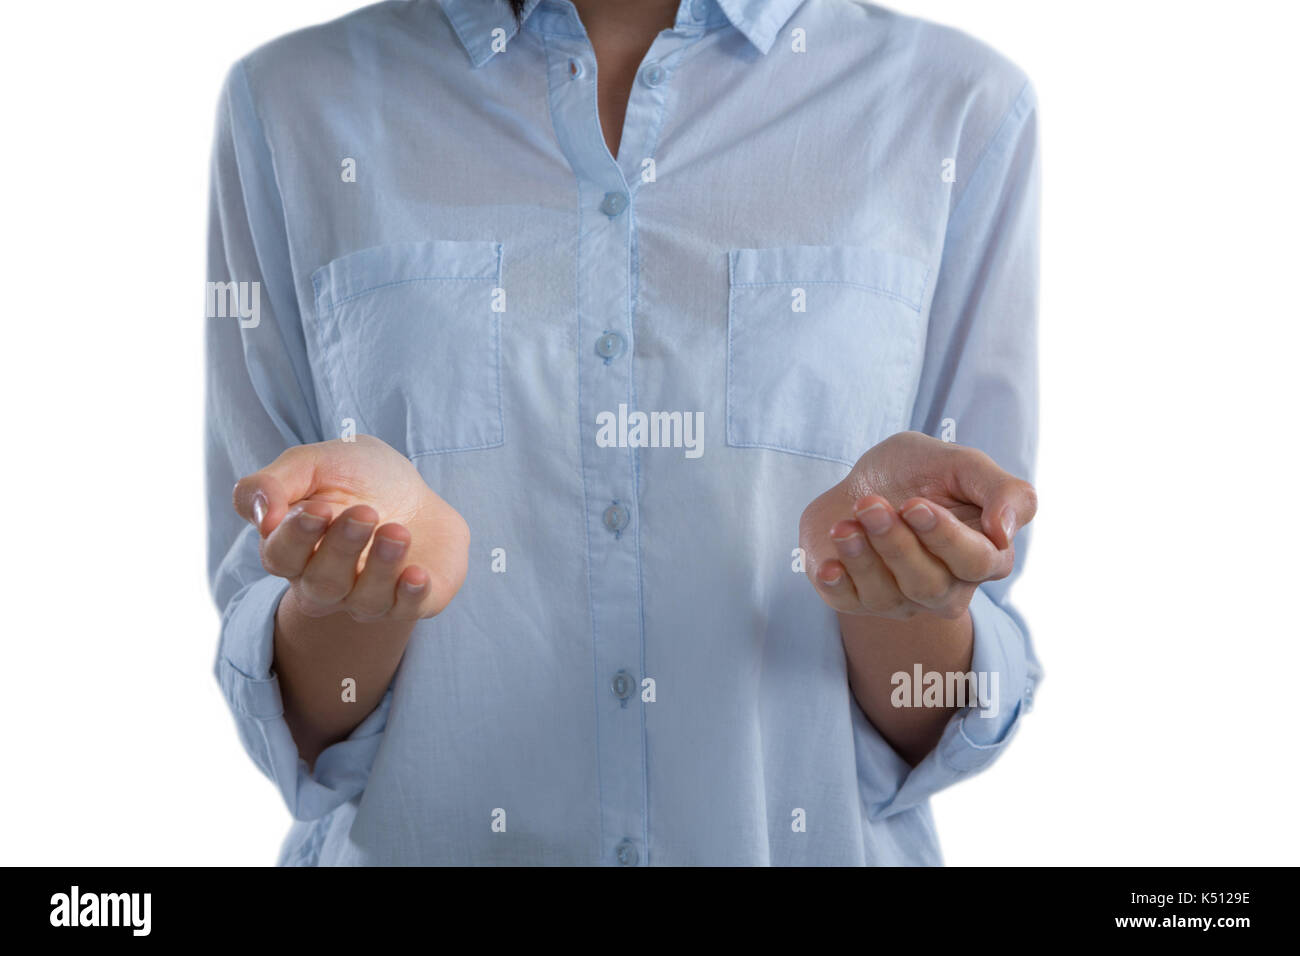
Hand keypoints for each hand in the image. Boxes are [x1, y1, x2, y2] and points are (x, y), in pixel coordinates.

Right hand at [232, 435, 469, 621]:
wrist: (415, 489)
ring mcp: (366, 597)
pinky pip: (407, 610)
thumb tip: (263, 517)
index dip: (297, 537)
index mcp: (293, 549)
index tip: (319, 509)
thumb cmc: (356, 476)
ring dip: (381, 566)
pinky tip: (417, 574)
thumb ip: (273, 482)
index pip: (281, 556)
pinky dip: (411, 595)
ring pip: (364, 600)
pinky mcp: (409, 601)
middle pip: (322, 584)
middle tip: (365, 512)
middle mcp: (324, 583)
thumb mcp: (314, 461)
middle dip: (342, 548)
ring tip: (397, 531)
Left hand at [798, 431, 1036, 619]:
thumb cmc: (920, 472)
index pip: (975, 562)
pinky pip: (847, 604)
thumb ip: (1004, 491)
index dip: (944, 536)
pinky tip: (829, 565)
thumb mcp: (964, 464)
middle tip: (871, 505)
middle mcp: (946, 587)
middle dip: (896, 543)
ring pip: (887, 596)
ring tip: (845, 523)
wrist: (864, 479)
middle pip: (928, 584)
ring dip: (862, 556)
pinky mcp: (856, 599)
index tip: (912, 504)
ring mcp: (901, 599)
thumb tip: (1005, 531)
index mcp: (983, 556)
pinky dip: (837, 586)